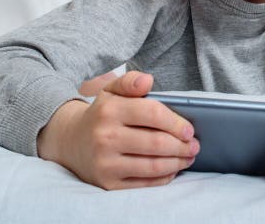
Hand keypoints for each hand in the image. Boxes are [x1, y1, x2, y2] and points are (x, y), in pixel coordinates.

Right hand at [37, 71, 199, 189]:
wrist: (70, 141)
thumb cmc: (100, 114)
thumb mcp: (111, 91)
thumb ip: (130, 82)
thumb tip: (148, 80)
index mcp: (109, 110)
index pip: (152, 114)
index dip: (176, 123)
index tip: (190, 129)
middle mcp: (105, 137)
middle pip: (156, 143)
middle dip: (182, 146)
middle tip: (195, 145)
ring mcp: (105, 163)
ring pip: (153, 166)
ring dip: (177, 163)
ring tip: (188, 157)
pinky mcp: (107, 183)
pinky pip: (144, 183)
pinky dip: (163, 177)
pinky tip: (172, 169)